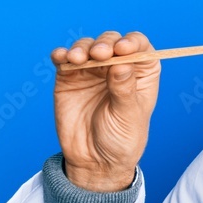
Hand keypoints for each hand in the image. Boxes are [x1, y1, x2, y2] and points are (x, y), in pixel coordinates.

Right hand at [50, 31, 160, 190]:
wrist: (94, 160)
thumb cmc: (121, 138)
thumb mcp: (128, 115)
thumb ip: (124, 89)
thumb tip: (122, 63)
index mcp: (140, 73)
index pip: (140, 46)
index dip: (132, 42)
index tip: (123, 48)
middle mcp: (117, 67)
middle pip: (111, 41)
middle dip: (105, 43)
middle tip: (100, 55)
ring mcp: (92, 70)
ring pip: (87, 46)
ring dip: (82, 47)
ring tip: (77, 59)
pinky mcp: (68, 77)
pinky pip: (63, 59)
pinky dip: (61, 54)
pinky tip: (62, 58)